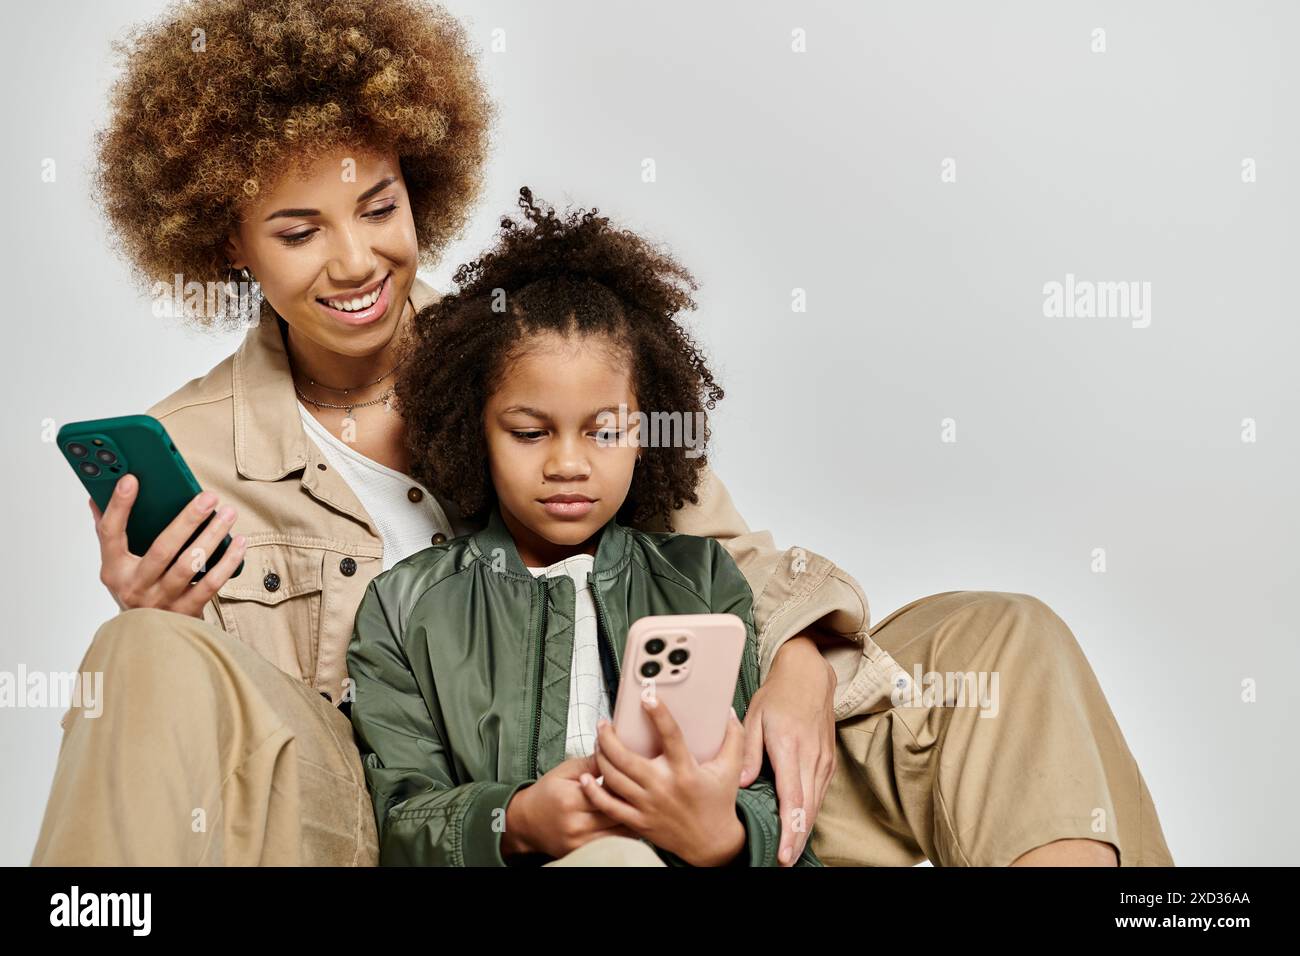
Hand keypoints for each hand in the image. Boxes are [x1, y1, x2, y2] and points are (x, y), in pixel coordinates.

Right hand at [91, 473, 245, 618]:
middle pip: (162, 549)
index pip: (110, 534)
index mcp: (114, 570)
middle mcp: (136, 586)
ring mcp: (162, 601)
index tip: (131, 479)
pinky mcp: (186, 612)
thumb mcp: (118, 565)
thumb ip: (110, 532)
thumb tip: (97, 496)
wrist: (147, 639)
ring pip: (189, 565)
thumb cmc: (136, 590)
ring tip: (227, 514)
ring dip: (212, 537)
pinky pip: (210, 584)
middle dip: (187, 520)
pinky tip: (239, 542)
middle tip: (208, 497)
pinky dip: (228, 562)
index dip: (118, 507)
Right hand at [501, 754, 637, 859]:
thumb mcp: (564, 771)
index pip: (608, 791)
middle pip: (616, 813)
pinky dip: (623, 834)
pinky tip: (627, 822)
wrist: (526, 822)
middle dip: (631, 801)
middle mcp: (575, 824)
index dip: (624, 783)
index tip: (631, 776)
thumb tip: (614, 750)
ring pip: (619, 832)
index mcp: (570, 799)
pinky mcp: (582, 853)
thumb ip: (590, 762)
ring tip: (638, 807)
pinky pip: (612, 844)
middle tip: (640, 791)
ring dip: (632, 819)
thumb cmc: (546, 794)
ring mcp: (579, 842)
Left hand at [580, 698, 747, 866]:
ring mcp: (648, 805)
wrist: (712, 844)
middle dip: (608, 736)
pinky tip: (586, 777)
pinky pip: (609, 806)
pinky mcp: (639, 821)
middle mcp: (663, 787)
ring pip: (613, 777)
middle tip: (604, 724)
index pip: (670, 735)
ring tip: (598, 743)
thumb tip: (729, 712)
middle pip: (625, 757)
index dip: (658, 713)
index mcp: (686, 770)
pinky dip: (593, 791)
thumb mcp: (731, 768)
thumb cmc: (719, 802)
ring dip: (600, 756)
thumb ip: (733, 737)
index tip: (647, 696)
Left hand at [739, 633, 836, 864]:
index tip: (784, 851)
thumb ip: (747, 752)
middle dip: (797, 838)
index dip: (789, 828)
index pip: (792, 797)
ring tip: (791, 851)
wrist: (809, 675)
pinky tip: (801, 825)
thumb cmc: (778, 695)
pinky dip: (811, 812)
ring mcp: (823, 760)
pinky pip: (820, 792)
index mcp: (790, 747)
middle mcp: (811, 757)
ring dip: (805, 829)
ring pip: (816, 804)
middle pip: (807, 808)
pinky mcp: (828, 760)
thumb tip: (741, 783)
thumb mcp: (754, 718)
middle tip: (785, 861)